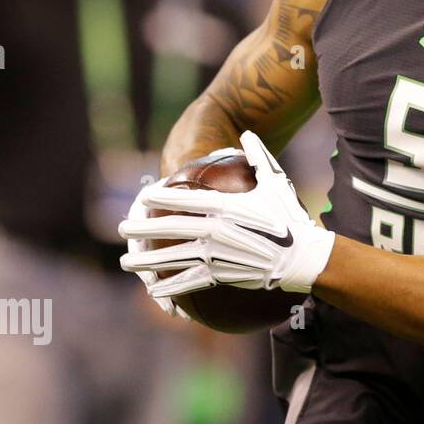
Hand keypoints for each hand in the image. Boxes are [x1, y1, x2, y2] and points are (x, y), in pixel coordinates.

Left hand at [119, 131, 335, 296]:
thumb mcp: (275, 182)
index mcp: (224, 207)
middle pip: (169, 228)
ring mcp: (215, 255)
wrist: (301, 256)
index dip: (160, 198)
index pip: (184, 200)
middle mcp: (214, 231)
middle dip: (142, 227)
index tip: (144, 197)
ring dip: (146, 261)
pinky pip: (189, 282)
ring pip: (172, 258)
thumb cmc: (289, 217)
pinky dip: (170, 287)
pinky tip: (154, 290)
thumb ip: (258, 157)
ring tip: (127, 262)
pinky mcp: (220, 275)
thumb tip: (248, 134)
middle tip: (122, 227)